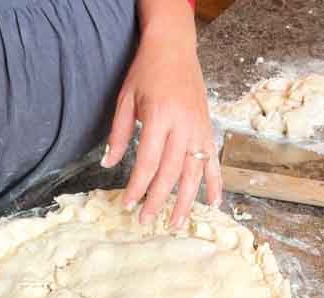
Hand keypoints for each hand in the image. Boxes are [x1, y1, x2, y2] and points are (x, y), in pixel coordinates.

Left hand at [102, 21, 221, 227]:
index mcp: (159, 117)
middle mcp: (183, 125)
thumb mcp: (125, 99)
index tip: (127, 204)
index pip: (148, 162)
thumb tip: (108, 164)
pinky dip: (215, 183)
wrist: (174, 48)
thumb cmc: (147, 72)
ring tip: (176, 223)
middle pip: (171, 173)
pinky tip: (213, 203)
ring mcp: (199, 129)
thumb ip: (119, 134)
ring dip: (186, 201)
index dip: (137, 186)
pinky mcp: (208, 129)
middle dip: (158, 200)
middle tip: (146, 220)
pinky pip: (213, 162)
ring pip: (194, 173)